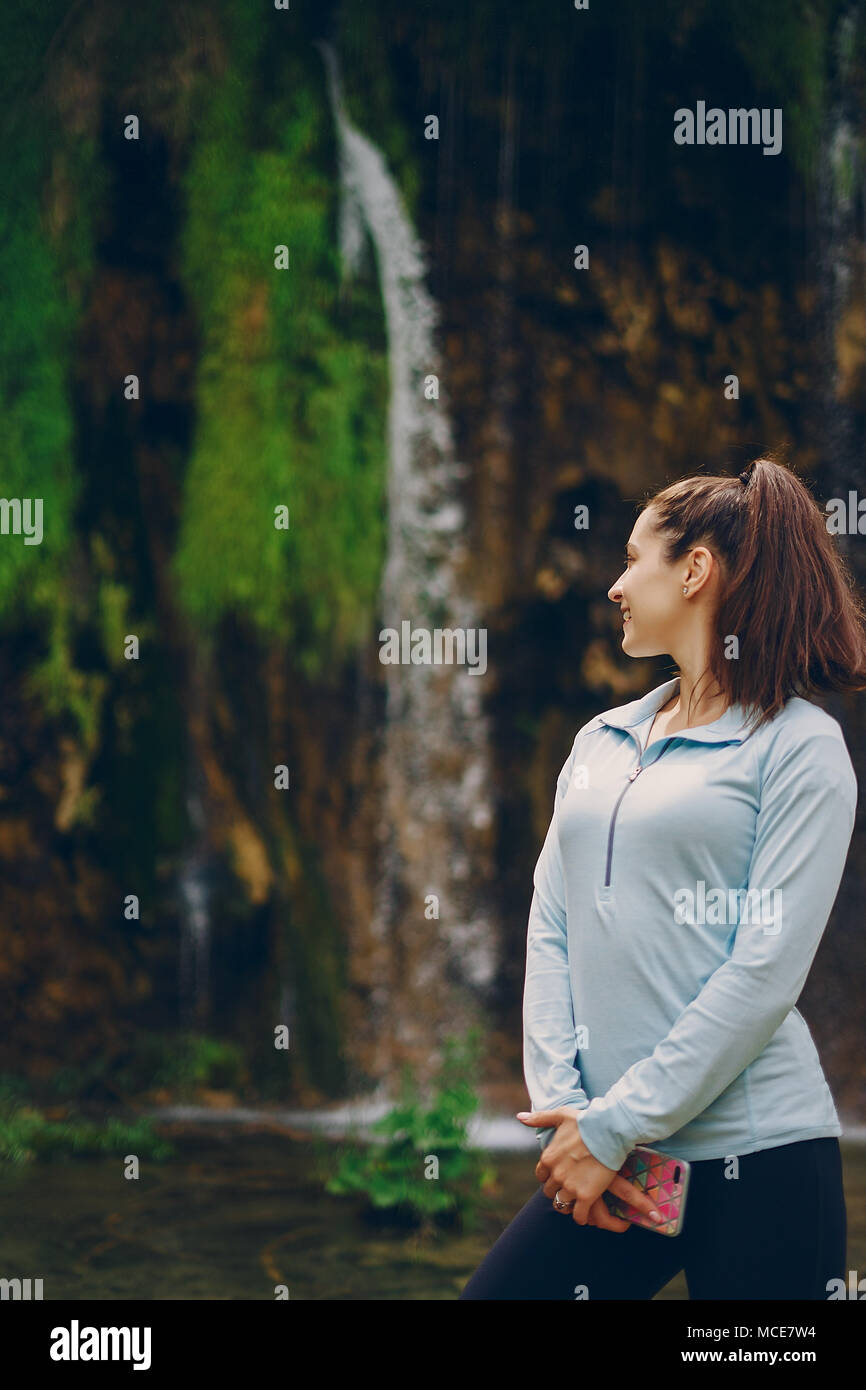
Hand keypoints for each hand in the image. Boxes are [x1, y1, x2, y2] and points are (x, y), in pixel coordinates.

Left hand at [516, 1108, 664, 1230]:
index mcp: (548, 1158)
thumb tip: (520, 1117)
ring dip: (568, 1204)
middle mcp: (556, 1174)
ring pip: (562, 1204)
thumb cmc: (585, 1121)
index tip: (561, 1174)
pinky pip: (578, 1215)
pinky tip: (587, 1213)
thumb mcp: (560, 1115)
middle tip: (572, 1187)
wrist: (608, 1130)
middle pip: (550, 1191)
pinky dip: (581, 1217)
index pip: (541, 1175)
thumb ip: (539, 1118)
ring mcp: (570, 1186)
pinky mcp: (586, 1196)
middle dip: (559, 1189)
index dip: (550, 1176)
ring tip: (578, 1201)